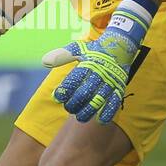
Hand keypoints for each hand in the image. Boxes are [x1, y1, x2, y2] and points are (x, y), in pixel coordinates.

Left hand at [42, 0, 153, 123]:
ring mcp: (110, 82)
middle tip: (68, 108)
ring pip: (99, 99)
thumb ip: (62, 56)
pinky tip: (100, 120)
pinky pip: (115, 101)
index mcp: (88, 64)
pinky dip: (108, 111)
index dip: (64, 90)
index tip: (57, 97)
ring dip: (88, 111)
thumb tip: (45, 61)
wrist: (120, 45)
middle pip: (85, 92)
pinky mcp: (119, 87)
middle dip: (74, 103)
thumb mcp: (78, 48)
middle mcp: (99, 73)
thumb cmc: (94, 50)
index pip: (74, 79)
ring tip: (80, 117)